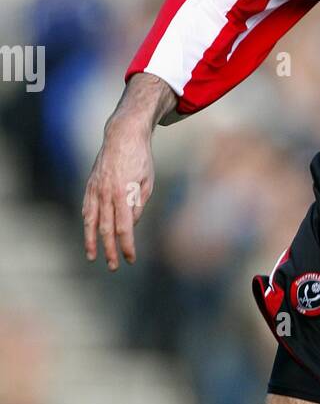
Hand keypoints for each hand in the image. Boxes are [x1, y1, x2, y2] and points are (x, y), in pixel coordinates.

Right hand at [82, 121, 154, 268]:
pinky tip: (89, 235)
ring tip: (93, 257)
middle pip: (107, 229)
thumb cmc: (140, 159)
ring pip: (92, 221)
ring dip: (92, 241)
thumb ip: (138, 205)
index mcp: (124, 194)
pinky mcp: (90, 185)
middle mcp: (106, 193)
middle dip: (110, 250)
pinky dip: (87, 224)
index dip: (127, 246)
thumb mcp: (148, 182)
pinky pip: (87, 209)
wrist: (122, 136)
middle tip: (113, 267)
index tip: (131, 259)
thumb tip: (130, 225)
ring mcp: (95, 189)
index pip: (125, 228)